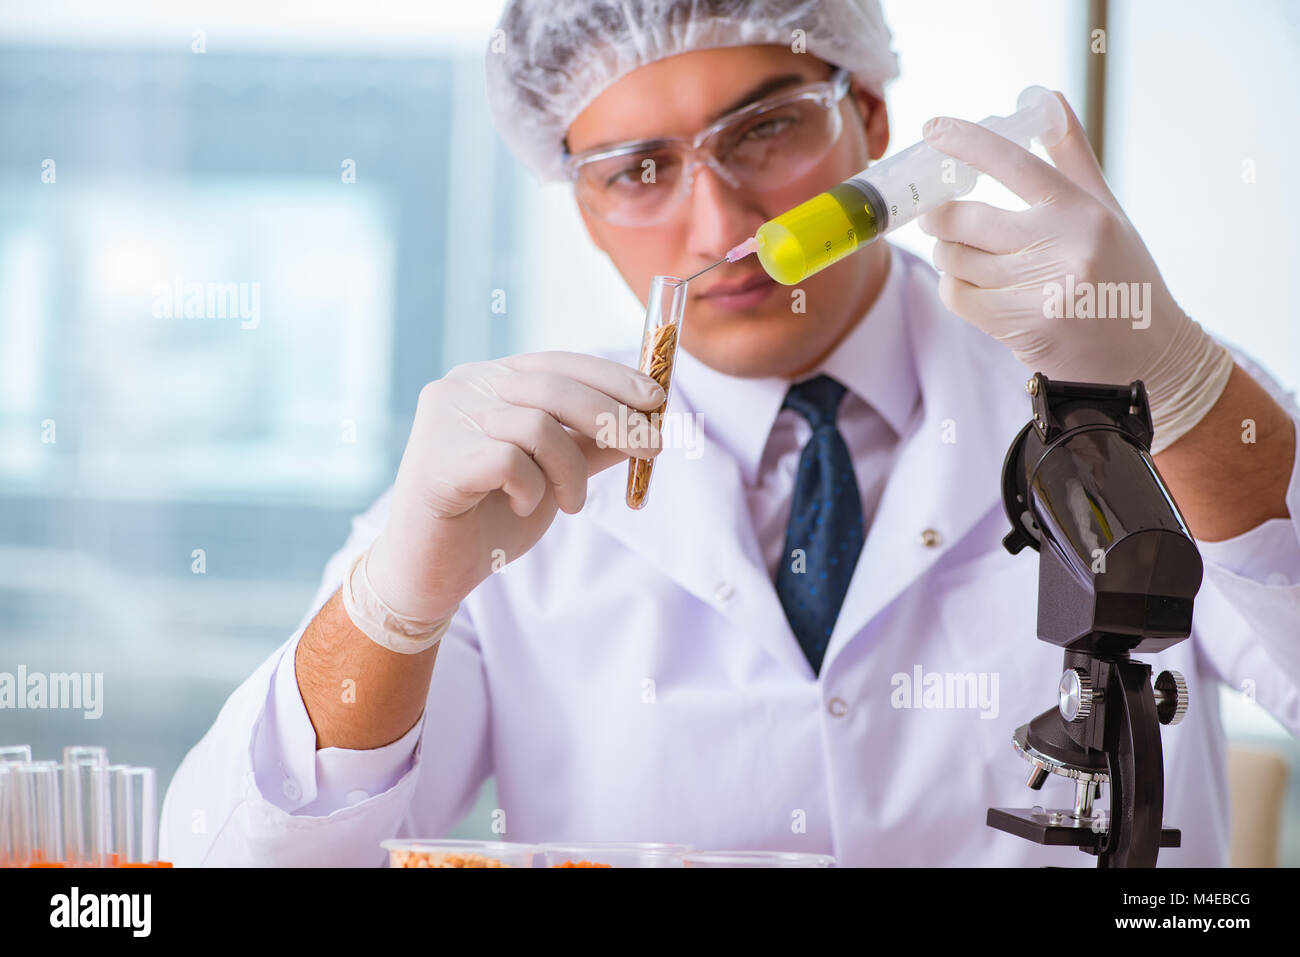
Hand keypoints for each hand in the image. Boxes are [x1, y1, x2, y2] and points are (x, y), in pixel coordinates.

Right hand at [365, 351, 664, 621]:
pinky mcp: (438, 459)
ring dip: (570, 471)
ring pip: (538, 425)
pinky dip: (532, 489)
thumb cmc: (490, 519)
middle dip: (613, 416)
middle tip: (653, 447)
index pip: (558, 363)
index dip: (610, 377)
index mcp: (488, 381)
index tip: (657, 398)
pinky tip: (523, 507)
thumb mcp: (555, 475)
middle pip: (553, 386)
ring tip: (571, 504)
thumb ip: (592, 446)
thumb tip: (648, 422)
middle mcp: (463, 388)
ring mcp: (446, 420)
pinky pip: (510, 461)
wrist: (432, 574)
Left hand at [916, 92, 1231, 450]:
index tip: (933, 130)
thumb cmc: (1123, 276)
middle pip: (967, 218)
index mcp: (1082, 211)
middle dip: (939, 215)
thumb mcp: (1105, 212)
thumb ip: (1071, 158)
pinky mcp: (1022, 328)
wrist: (1147, 356)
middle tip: (934, 212)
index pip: (1015, 163)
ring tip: (963, 254)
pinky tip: (971, 285)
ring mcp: (1042, 290)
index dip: (968, 142)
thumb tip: (1043, 99)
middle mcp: (1063, 246)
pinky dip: (954, 287)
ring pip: (956, 260)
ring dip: (947, 254)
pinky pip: (957, 296)